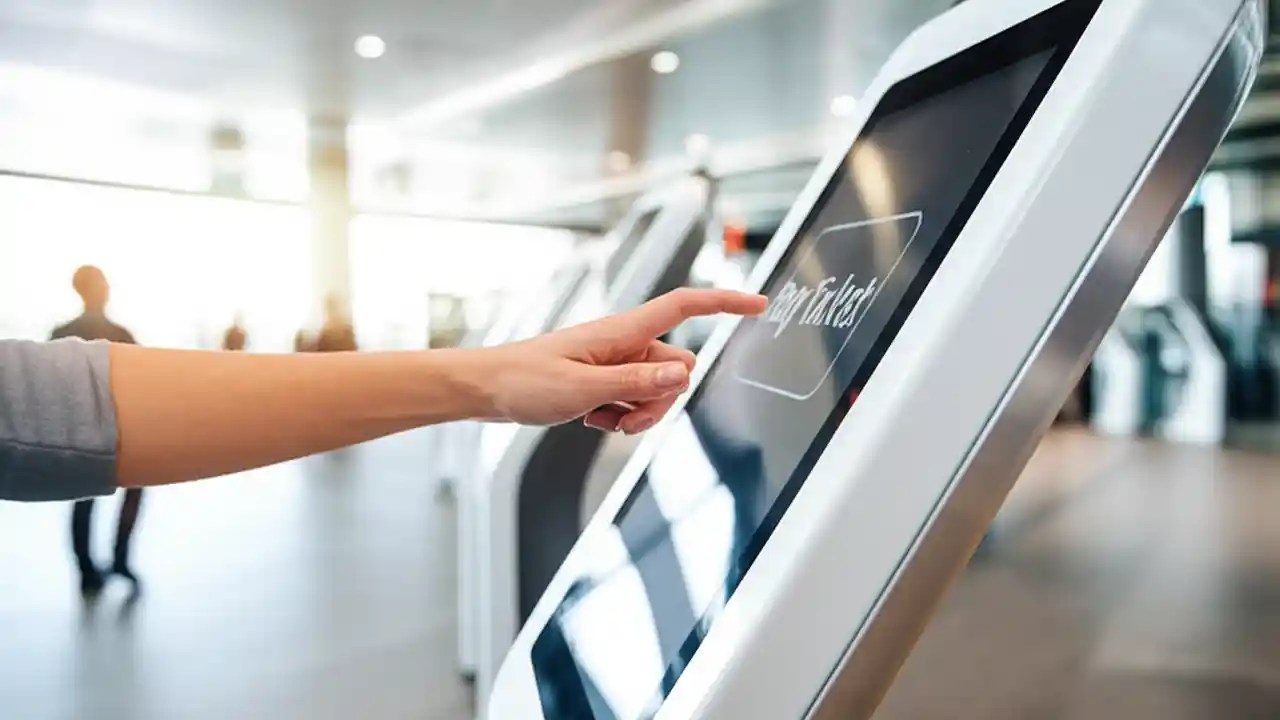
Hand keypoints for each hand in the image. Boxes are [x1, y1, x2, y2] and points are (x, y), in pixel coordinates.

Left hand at [478, 288, 766, 433]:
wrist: (487, 389)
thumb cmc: (524, 380)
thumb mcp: (583, 388)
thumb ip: (635, 382)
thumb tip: (683, 374)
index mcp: (622, 331)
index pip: (685, 306)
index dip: (725, 302)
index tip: (759, 304)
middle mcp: (625, 342)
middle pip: (676, 368)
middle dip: (659, 400)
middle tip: (620, 418)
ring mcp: (616, 361)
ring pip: (657, 389)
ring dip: (638, 413)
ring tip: (600, 418)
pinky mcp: (606, 379)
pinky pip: (636, 400)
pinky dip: (621, 415)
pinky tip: (592, 419)